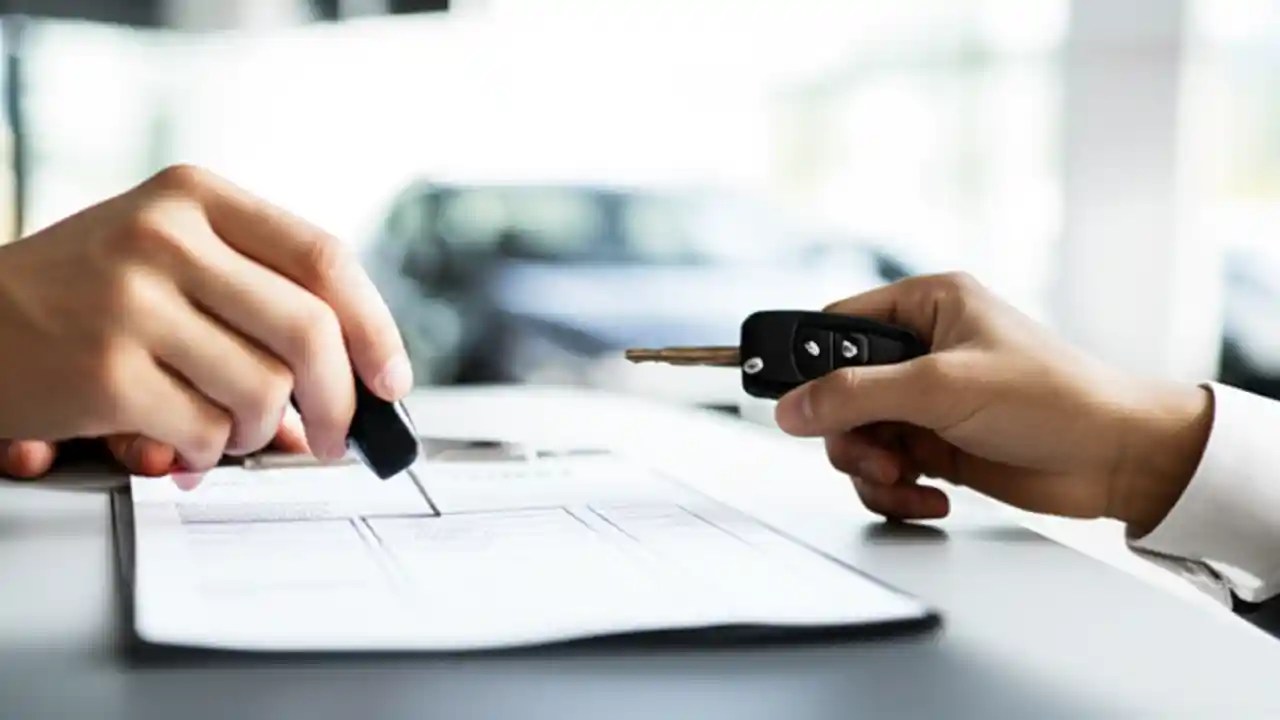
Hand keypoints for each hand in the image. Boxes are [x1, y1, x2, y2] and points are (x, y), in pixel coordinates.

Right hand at [0, 165, 411, 469]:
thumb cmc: (85, 295)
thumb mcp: (170, 258)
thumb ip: (261, 302)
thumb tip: (356, 388)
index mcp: (196, 197)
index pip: (324, 258)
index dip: (375, 327)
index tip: (392, 379)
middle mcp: (165, 236)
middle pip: (310, 330)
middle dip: (340, 402)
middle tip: (336, 437)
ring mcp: (132, 301)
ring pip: (265, 390)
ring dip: (262, 433)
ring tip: (233, 434)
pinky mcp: (104, 370)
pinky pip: (208, 431)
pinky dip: (211, 454)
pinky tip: (184, 446)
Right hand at [774, 273, 1213, 535]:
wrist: (1118, 460)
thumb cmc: (1057, 399)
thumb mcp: (943, 387)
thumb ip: (857, 395)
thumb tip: (791, 407)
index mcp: (927, 306)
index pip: (837, 326)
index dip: (810, 364)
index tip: (791, 399)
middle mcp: (923, 351)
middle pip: (838, 392)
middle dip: (848, 433)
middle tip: (872, 454)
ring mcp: (928, 402)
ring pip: (856, 437)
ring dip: (871, 468)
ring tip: (905, 478)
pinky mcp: (937, 447)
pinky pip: (884, 470)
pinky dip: (895, 490)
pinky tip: (929, 495)